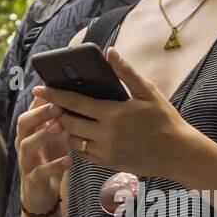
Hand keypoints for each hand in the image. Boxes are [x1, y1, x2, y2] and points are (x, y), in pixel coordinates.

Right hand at [15, 95, 71, 214]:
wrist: (41, 194)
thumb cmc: (48, 161)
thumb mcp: (54, 139)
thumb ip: (58, 121)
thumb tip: (70, 97)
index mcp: (28, 133)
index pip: (30, 110)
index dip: (40, 101)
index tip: (55, 90)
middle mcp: (23, 144)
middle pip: (23, 124)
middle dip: (39, 114)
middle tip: (57, 107)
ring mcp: (26, 162)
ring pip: (27, 145)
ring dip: (42, 135)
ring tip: (59, 128)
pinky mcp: (33, 180)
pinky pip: (40, 172)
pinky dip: (54, 166)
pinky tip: (69, 160)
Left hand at [31, 48, 206, 179]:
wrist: (178, 153)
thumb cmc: (165, 119)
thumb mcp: (149, 92)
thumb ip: (126, 73)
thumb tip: (110, 52)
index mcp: (113, 114)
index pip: (74, 103)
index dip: (53, 95)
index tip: (38, 88)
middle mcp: (106, 135)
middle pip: (68, 123)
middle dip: (55, 113)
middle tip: (47, 104)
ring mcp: (106, 152)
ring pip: (73, 141)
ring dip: (64, 130)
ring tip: (60, 119)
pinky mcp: (109, 164)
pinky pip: (84, 154)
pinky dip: (77, 144)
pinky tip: (77, 134)